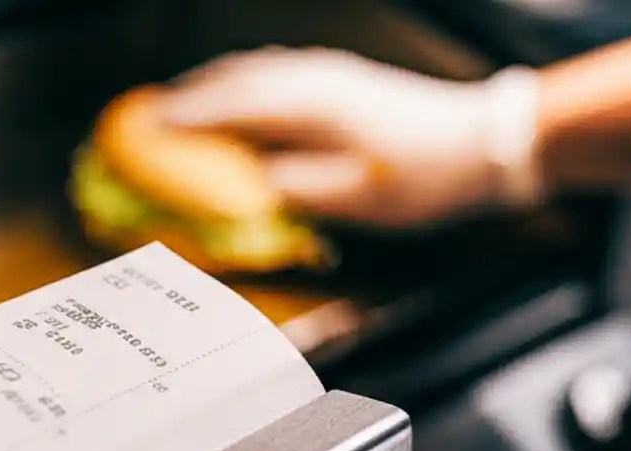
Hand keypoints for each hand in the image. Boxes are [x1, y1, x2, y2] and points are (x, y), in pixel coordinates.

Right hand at [161, 48, 541, 226]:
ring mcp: (327, 72)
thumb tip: (244, 188)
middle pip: (233, 79)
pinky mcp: (340, 77)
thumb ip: (293, 190)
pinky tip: (235, 100)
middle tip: (145, 118)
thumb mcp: (354, 199)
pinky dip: (240, 84)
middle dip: (186, 97)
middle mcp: (312, 78)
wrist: (489, 143)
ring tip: (179, 109)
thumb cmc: (424, 178)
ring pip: (252, 70)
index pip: (230, 106)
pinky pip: (272, 72)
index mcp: (310, 106)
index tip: (142, 128)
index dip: (182, 118)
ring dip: (211, 87)